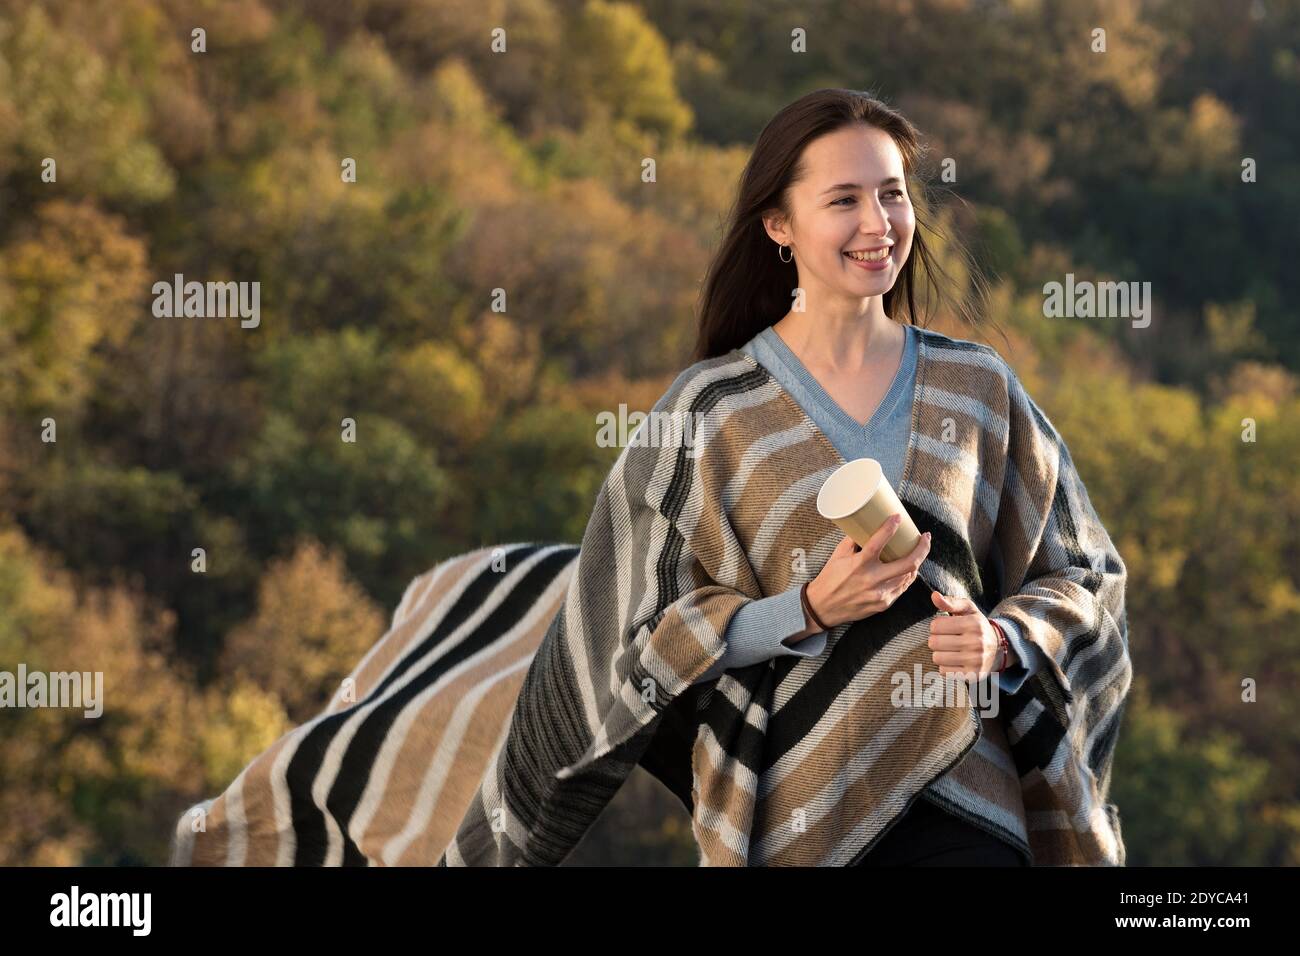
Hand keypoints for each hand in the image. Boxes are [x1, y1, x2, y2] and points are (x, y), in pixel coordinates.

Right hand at [805, 514, 930, 628]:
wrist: (823, 608)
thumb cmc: (829, 578)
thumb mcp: (837, 555)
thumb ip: (853, 540)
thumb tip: (865, 524)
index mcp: (859, 564)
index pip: (879, 542)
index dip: (890, 527)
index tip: (898, 517)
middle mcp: (872, 580)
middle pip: (908, 563)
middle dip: (922, 548)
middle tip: (925, 537)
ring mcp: (880, 594)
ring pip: (908, 577)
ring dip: (916, 563)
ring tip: (918, 552)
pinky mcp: (883, 605)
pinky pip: (901, 588)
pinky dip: (907, 577)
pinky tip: (909, 570)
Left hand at [927, 592, 1013, 678]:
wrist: (997, 650)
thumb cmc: (977, 626)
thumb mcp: (967, 610)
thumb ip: (950, 602)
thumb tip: (934, 595)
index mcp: (973, 624)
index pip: (936, 626)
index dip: (936, 626)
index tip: (944, 627)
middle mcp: (976, 642)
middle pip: (934, 643)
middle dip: (935, 640)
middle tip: (945, 639)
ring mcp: (975, 661)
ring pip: (937, 658)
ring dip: (939, 654)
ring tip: (949, 650)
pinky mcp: (972, 675)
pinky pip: (943, 671)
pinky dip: (945, 666)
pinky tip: (955, 661)